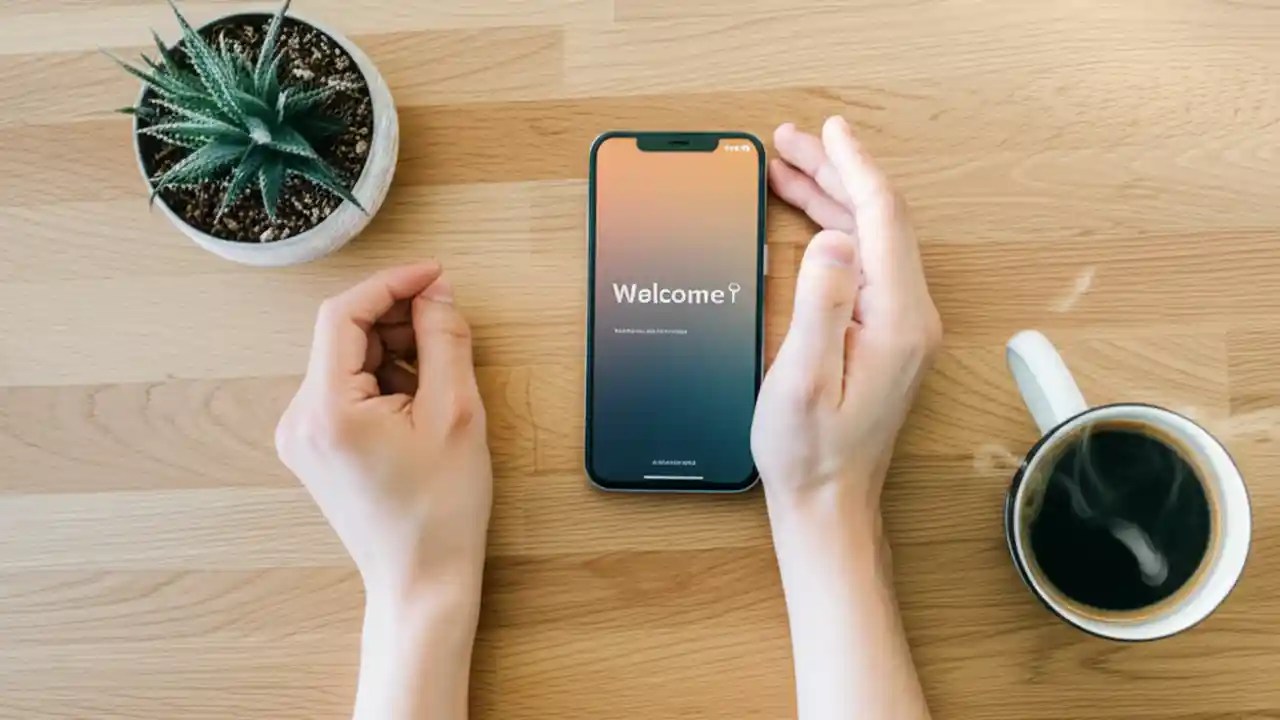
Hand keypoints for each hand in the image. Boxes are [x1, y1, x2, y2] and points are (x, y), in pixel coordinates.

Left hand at [275, 263, 491, 599]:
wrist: (421, 580)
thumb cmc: (441, 511)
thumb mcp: (456, 413)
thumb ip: (445, 340)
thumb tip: (437, 292)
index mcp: (327, 409)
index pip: (343, 314)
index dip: (391, 283)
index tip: (434, 275)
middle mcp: (300, 419)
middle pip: (344, 336)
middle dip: (398, 320)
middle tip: (450, 325)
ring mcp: (302, 435)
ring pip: (348, 360)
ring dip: (394, 350)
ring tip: (441, 376)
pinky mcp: (315, 447)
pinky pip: (347, 388)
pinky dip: (384, 377)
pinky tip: (420, 399)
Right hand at [754, 116, 941, 511]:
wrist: (828, 501)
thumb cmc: (809, 451)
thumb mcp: (799, 379)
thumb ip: (817, 305)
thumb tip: (829, 239)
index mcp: (896, 319)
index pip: (881, 219)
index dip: (854, 167)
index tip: (829, 130)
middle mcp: (909, 315)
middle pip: (876, 219)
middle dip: (833, 171)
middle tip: (787, 142)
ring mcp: (900, 324)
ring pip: (868, 238)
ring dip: (830, 197)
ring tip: (784, 168)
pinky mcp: (884, 334)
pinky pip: (862, 263)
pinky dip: (832, 229)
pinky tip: (806, 220)